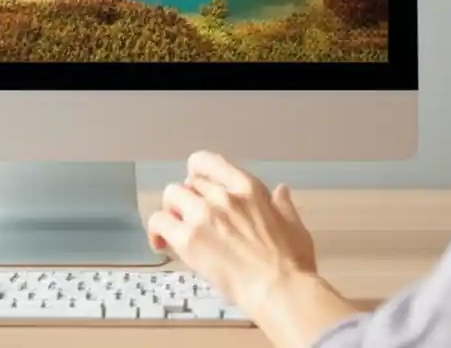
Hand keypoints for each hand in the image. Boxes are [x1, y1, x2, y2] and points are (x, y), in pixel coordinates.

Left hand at [147, 151, 317, 309]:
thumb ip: (282, 205)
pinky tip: (161, 244)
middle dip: (187, 198)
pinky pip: (158, 222)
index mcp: (247, 188)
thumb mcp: (294, 226)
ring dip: (170, 211)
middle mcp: (223, 195)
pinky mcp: (189, 238)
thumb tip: (282, 191)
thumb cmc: (290, 264)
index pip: (208, 162)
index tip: (195, 184)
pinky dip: (156, 231)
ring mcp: (204, 215)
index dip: (196, 172)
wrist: (280, 289)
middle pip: (188, 182)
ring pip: (170, 196)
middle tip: (188, 217)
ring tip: (175, 230)